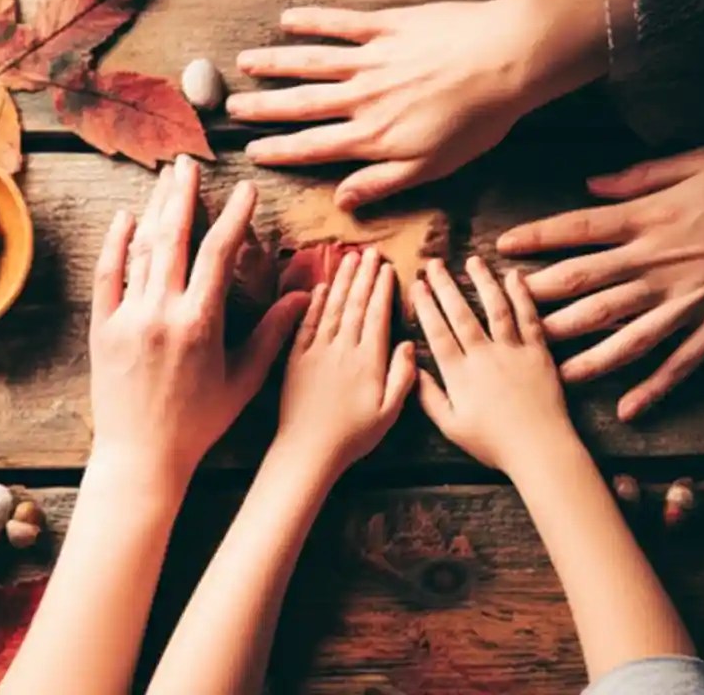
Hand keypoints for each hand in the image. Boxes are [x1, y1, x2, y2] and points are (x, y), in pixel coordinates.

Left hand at [89, 158, 309, 488]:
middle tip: (189, 163)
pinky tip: (126, 218)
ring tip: (165, 179)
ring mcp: (127, 318)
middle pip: (175, 238)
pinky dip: (116, 244)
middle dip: (184, 196)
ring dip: (155, 210)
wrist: (142, 456)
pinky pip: (107, 276)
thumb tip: (303, 296)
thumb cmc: (199, 424)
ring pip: (142, 250)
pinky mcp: (102, 329)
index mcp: (201, 323)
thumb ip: (273, 334)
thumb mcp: (244, 381)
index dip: (235, 216)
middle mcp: (161, 313)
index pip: (220, 253)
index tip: (245, 190)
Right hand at [227, 0, 605, 209]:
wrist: (505, 62)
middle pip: (303, 103)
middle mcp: (363, 97)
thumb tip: (342, 202)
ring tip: (245, 64)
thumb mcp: (431, 168)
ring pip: (312, 62)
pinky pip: (341, 24)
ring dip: (276, 64)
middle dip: (264, 107)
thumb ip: (382, 183)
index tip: (253, 151)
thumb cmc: (475, 122)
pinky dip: (312, 21)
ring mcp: (372, 59)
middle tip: (232, 108)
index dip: (281, 150)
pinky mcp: (388, 27)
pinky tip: (288, 20)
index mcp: (373, 136)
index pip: (315, 146)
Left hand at [275, 247, 416, 471]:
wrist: (308, 450)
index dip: (383, 288)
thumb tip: (408, 343)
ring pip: (333, 308)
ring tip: (350, 258)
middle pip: (355, 304)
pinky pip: (307, 324)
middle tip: (371, 252)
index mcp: (368, 360)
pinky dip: (315, 303)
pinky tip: (321, 287)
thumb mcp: (389, 413)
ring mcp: (316, 352)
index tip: (388, 267)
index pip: (377, 314)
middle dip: (364, 275)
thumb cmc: (353, 437)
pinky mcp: (295, 360)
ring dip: (342, 281)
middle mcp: (342, 349)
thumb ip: (402, 376)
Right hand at [412, 257, 577, 471]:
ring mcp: (513, 351)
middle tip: (434, 263)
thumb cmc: (493, 444)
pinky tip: (514, 276)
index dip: (425, 306)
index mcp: (460, 375)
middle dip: (445, 286)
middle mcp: (484, 356)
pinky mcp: (538, 352)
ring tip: (472, 260)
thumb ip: (429, 396)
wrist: (539, 448)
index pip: (437, 332)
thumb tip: (412, 367)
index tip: (416, 285)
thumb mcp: (451, 427)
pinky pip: (529, 318)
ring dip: (482, 282)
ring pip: (495, 308)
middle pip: (460, 314)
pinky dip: (521, 295)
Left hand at [497, 145, 703, 419]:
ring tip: (546, 372)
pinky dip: (653, 389)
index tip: (502, 249)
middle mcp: (660, 263)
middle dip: (541, 303)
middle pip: (587, 287)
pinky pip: (679, 365)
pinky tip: (628, 409)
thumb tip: (593, 184)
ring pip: (622, 335)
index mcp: (652, 218)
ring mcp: (688, 301)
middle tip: (503, 319)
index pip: (579, 229)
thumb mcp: (701, 160)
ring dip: (581, 355)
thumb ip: (641, 176)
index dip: (537, 239)